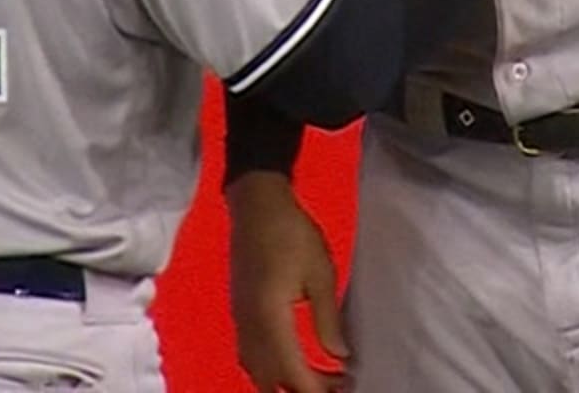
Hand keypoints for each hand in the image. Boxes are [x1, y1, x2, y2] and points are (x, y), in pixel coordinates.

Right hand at [227, 173, 347, 392]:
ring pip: (255, 368)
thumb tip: (339, 356)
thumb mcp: (321, 273)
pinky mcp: (239, 310)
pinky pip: (249, 352)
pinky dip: (270, 366)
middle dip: (299, 389)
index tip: (339, 390)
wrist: (256, 204)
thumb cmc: (292, 233)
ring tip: (319, 377)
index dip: (313, 388)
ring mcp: (240, 318)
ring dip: (283, 380)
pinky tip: (292, 360)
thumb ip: (328, 320)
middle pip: (268, 377)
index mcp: (269, 317)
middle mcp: (248, 324)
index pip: (289, 370)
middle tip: (334, 386)